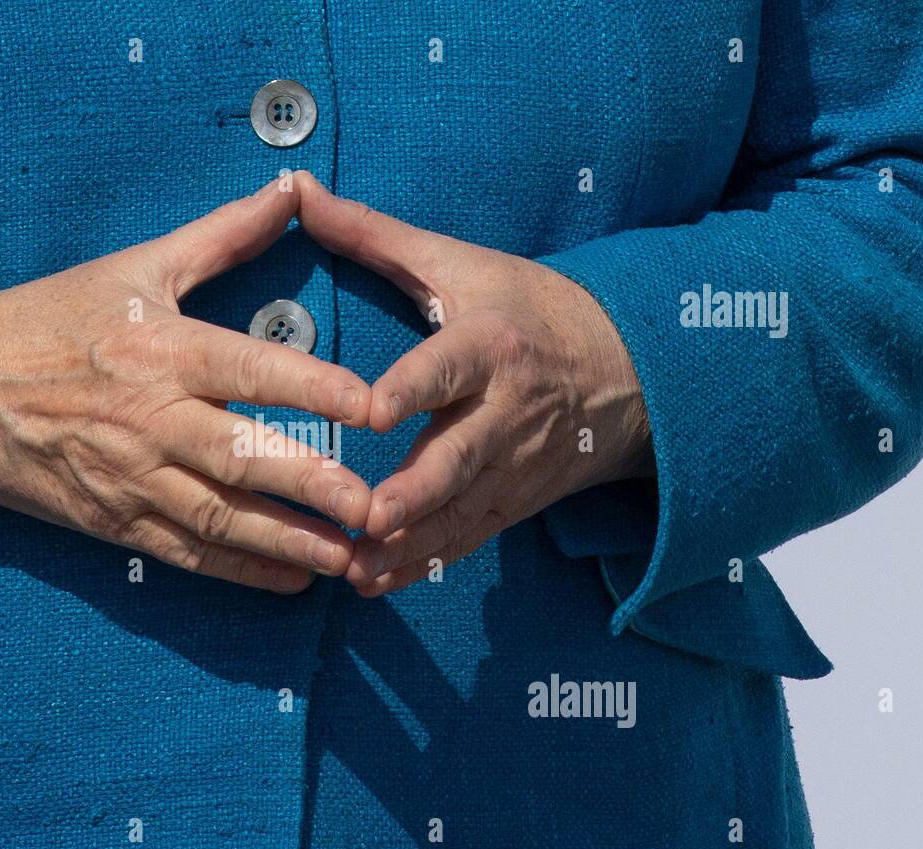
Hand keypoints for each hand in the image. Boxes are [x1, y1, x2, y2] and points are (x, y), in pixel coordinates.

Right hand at [0, 179, 372, 592]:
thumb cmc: (50, 320)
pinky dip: (238, 572)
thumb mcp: (134, 266)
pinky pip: (184, 553)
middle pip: (239, 458)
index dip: (313, 388)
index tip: (373, 407)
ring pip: (218, 518)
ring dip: (285, 542)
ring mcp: (129, 477)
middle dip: (309, 485)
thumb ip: (222, 235)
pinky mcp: (114, 521)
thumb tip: (291, 191)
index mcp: (160, 350)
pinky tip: (292, 582)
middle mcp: (149, 418)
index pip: (248, 370)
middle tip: (372, 506)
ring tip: (347, 558)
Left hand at [294, 173, 651, 596]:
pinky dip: (423, 563)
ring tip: (354, 571)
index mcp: (488, 344)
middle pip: (459, 457)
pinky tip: (375, 582)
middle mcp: (504, 410)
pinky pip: (468, 538)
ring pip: (460, 511)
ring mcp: (513, 464)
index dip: (411, 388)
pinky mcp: (513, 500)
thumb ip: (371, 235)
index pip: (446, 367)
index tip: (369, 410)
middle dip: (415, 492)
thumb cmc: (526, 307)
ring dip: (408, 544)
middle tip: (367, 517)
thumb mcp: (459, 263)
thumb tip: (296, 192)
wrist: (626, 369)